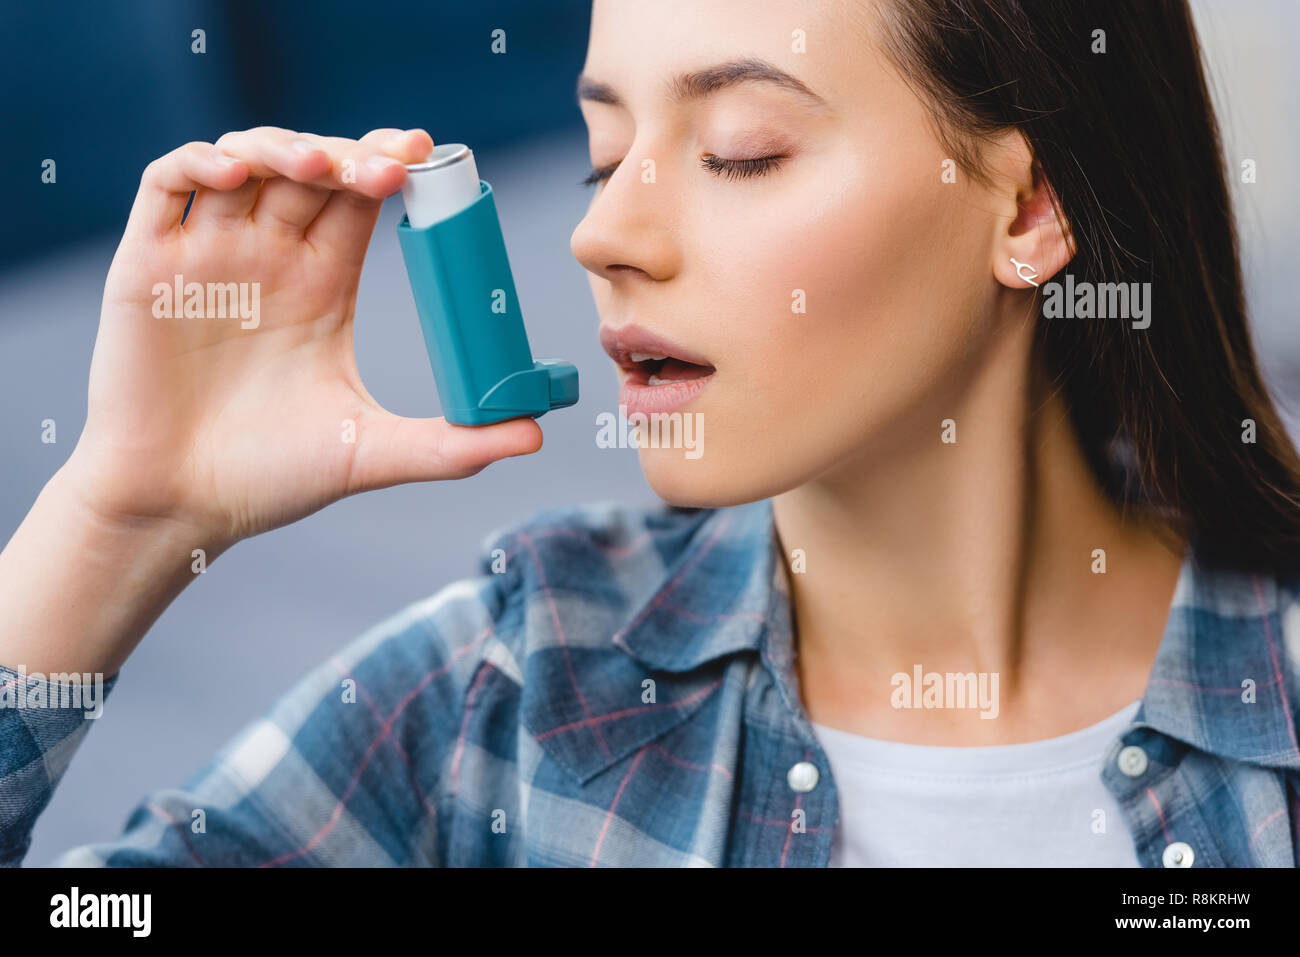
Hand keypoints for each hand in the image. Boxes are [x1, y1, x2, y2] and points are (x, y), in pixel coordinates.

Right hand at [70, 126, 542, 549]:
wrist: (179, 506)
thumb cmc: (270, 478)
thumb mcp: (371, 453)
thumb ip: (453, 445)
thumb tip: (536, 435)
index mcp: (323, 287)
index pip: (361, 201)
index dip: (390, 168)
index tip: (429, 160)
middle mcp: (270, 259)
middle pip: (313, 169)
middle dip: (353, 151)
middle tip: (393, 163)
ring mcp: (211, 256)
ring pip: (247, 161)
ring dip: (285, 146)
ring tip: (324, 166)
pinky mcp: (150, 263)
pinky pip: (169, 185)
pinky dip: (200, 162)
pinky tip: (237, 174)